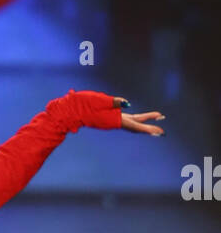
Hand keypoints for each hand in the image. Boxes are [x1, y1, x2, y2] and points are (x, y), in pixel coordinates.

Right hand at [49, 91, 165, 134]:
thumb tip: (127, 104)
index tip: (160, 132)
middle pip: (136, 125)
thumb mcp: (100, 100)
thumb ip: (115, 101)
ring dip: (144, 122)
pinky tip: (138, 118)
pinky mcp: (108, 118)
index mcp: (114, 119)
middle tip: (162, 130)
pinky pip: (126, 120)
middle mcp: (114, 122)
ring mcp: (111, 120)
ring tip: (156, 118)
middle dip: (150, 126)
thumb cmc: (83, 104)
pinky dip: (135, 120)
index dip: (149, 128)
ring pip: (132, 122)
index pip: (136, 124)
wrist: (69, 111)